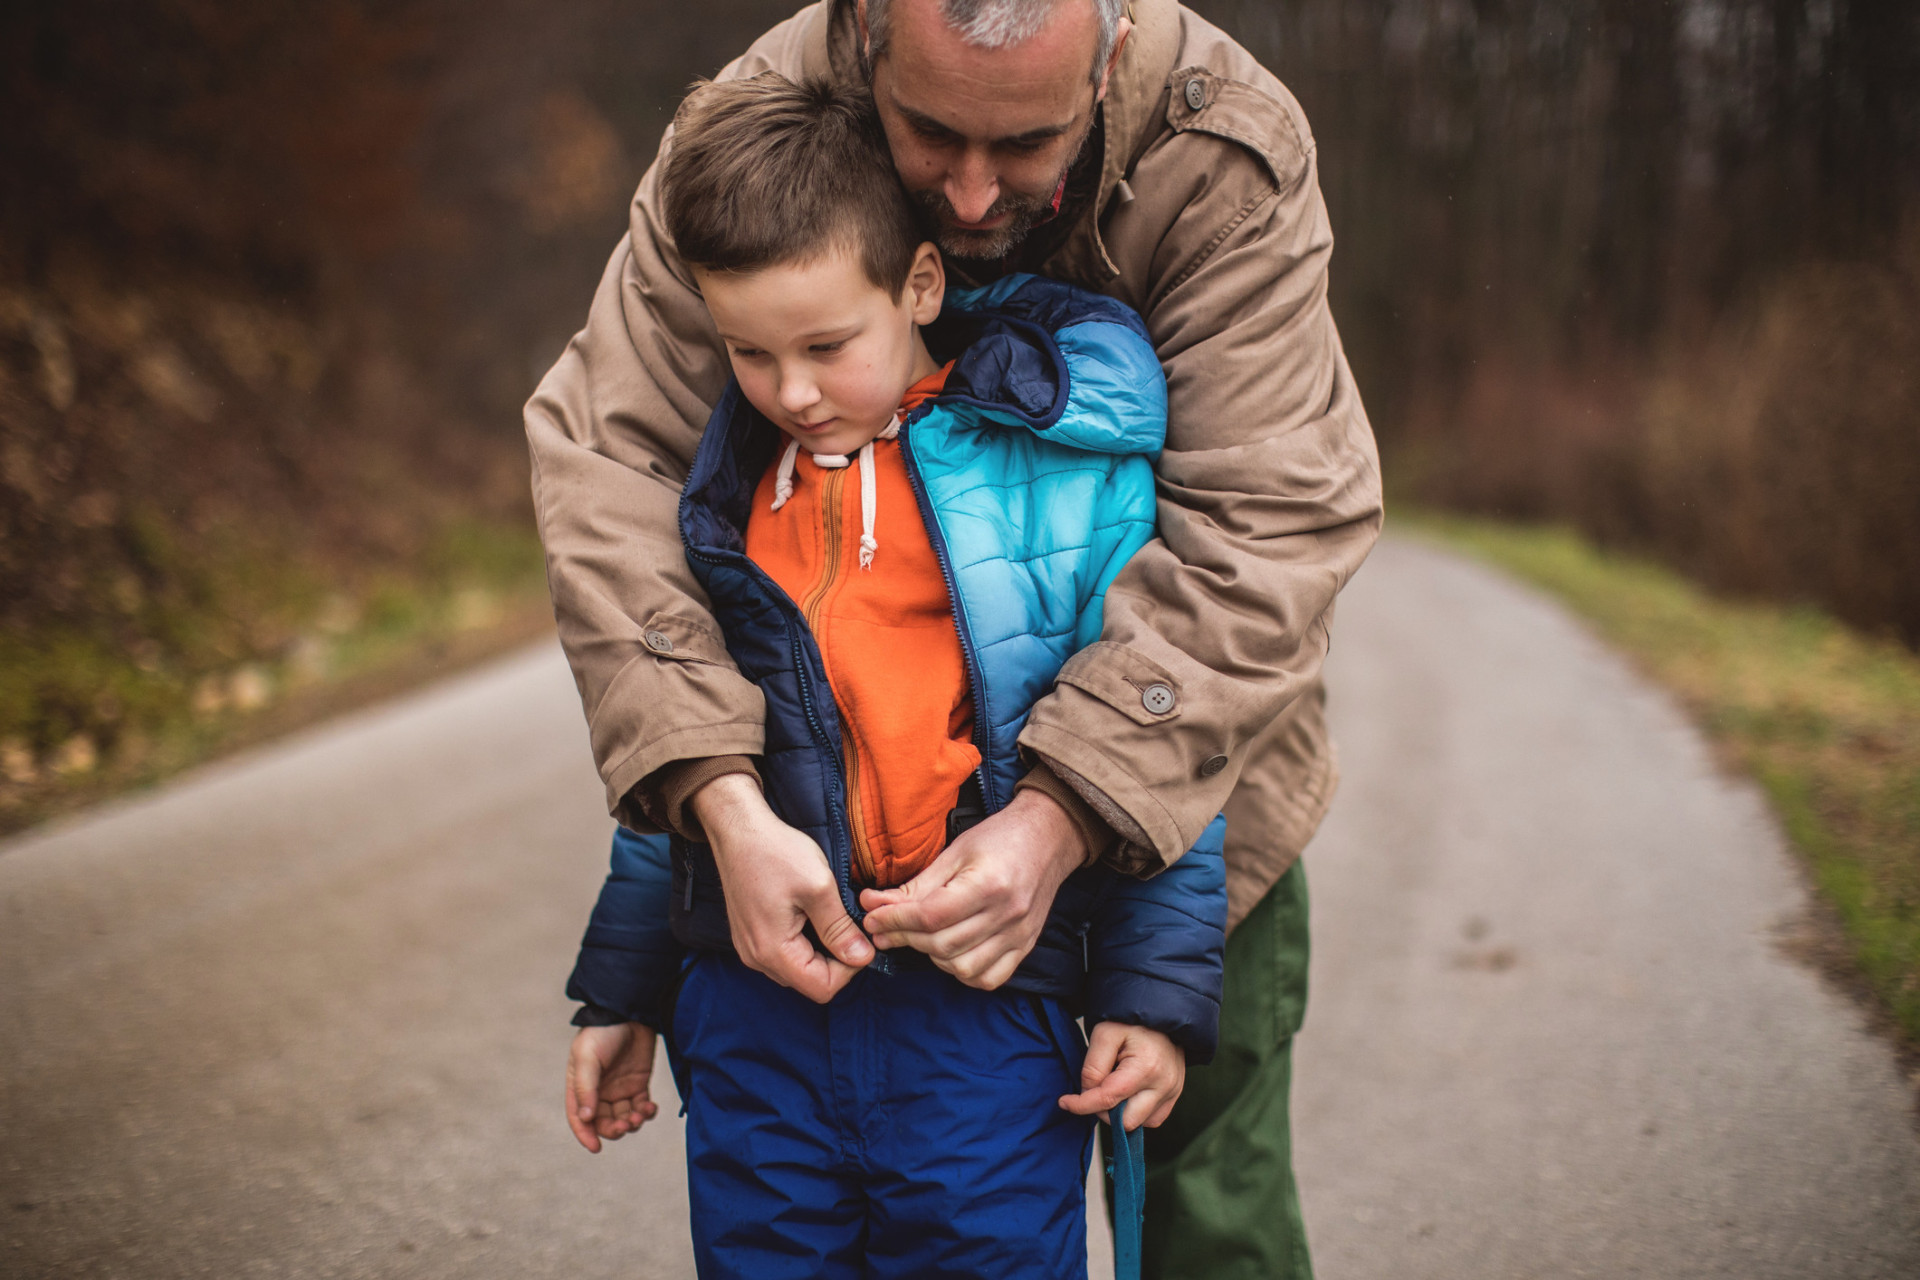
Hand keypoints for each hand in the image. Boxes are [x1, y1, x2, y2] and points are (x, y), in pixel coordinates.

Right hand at [566, 1023, 657, 1152]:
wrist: (631, 1011)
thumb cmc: (603, 1032)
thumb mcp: (588, 1057)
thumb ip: (586, 1087)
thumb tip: (587, 1117)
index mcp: (580, 1086)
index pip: (579, 1117)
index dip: (586, 1135)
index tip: (596, 1148)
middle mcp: (599, 1091)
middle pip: (604, 1122)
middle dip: (614, 1129)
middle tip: (626, 1124)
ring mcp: (619, 1089)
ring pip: (624, 1118)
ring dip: (631, 1122)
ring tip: (639, 1115)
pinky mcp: (639, 1084)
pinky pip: (641, 1107)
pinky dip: (645, 1113)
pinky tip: (649, 1108)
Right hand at [693, 773, 872, 1002]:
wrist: (739, 829)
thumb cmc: (777, 852)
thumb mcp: (819, 887)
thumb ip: (840, 929)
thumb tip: (863, 958)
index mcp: (773, 951)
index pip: (822, 988)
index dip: (850, 969)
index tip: (859, 937)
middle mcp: (756, 958)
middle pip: (810, 982)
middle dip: (836, 961)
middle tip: (848, 924)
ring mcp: (750, 948)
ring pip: (798, 970)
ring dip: (821, 952)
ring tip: (830, 917)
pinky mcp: (750, 936)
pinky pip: (784, 955)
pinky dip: (804, 943)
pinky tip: (810, 915)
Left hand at [857, 788, 1084, 989]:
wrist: (1049, 838)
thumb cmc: (1000, 838)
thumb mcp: (954, 852)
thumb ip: (915, 885)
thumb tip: (872, 904)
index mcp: (988, 883)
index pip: (930, 916)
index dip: (895, 920)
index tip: (872, 918)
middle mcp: (1007, 914)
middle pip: (942, 944)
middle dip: (904, 938)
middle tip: (884, 928)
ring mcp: (1019, 935)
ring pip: (962, 967)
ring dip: (932, 957)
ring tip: (921, 937)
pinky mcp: (1025, 946)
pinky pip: (988, 979)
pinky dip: (963, 972)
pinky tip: (951, 953)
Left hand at [1058, 1022, 1185, 1131]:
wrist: (1161, 1010)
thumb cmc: (1131, 1019)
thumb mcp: (1104, 1033)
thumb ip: (1093, 1067)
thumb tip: (1088, 1094)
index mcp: (1146, 1067)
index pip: (1108, 1100)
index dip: (1081, 1105)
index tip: (1065, 1102)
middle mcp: (1164, 1084)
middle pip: (1125, 1121)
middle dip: (1104, 1110)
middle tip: (1095, 1089)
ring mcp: (1173, 1091)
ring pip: (1140, 1124)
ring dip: (1121, 1112)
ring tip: (1114, 1086)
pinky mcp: (1176, 1093)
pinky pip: (1153, 1118)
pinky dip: (1136, 1112)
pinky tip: (1128, 1093)